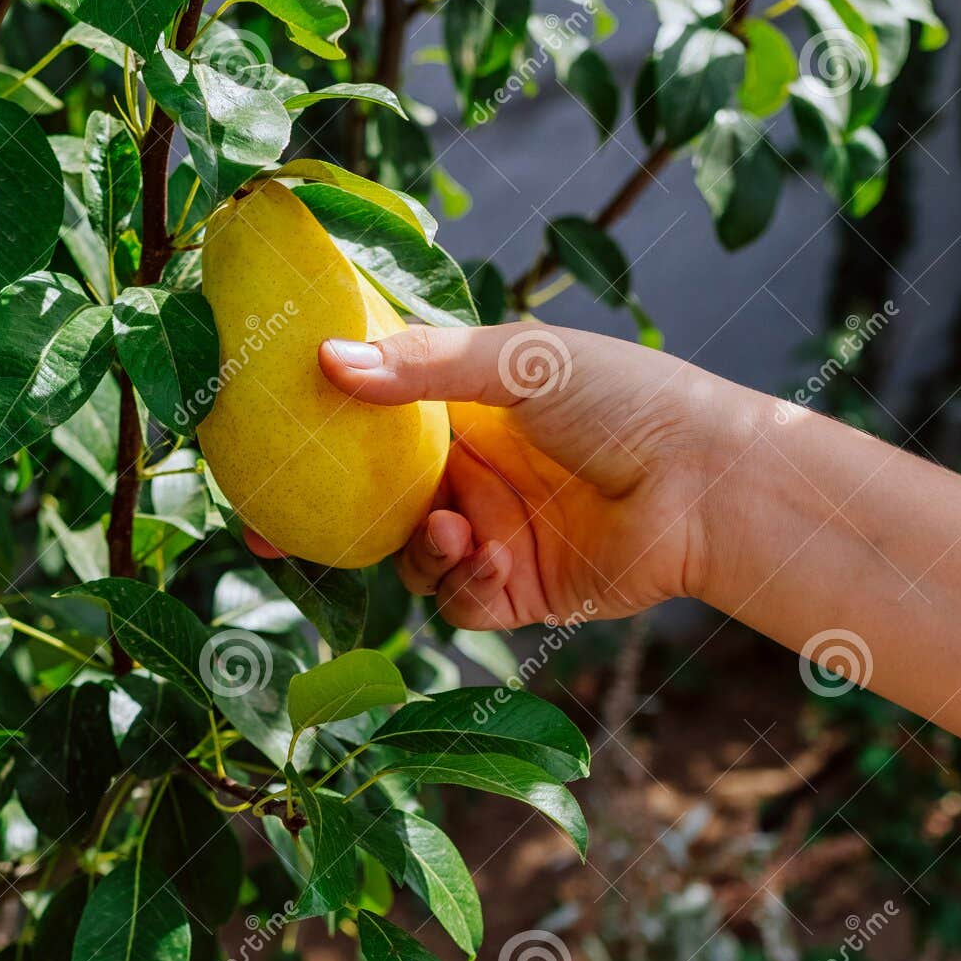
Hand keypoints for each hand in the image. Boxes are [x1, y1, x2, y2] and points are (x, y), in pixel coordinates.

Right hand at [245, 322, 750, 628]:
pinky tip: (491, 558)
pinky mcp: (517, 590)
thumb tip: (325, 360)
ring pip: (410, 558)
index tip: (252, 446)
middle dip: (322, 522)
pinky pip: (457, 601)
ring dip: (419, 549)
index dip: (314, 436)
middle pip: (372, 503)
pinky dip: (463, 585)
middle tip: (267, 530)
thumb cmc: (626, 399)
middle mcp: (470, 473)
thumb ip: (424, 365)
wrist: (708, 484)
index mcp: (465, 410)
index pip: (370, 424)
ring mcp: (491, 533)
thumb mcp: (519, 362)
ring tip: (456, 528)